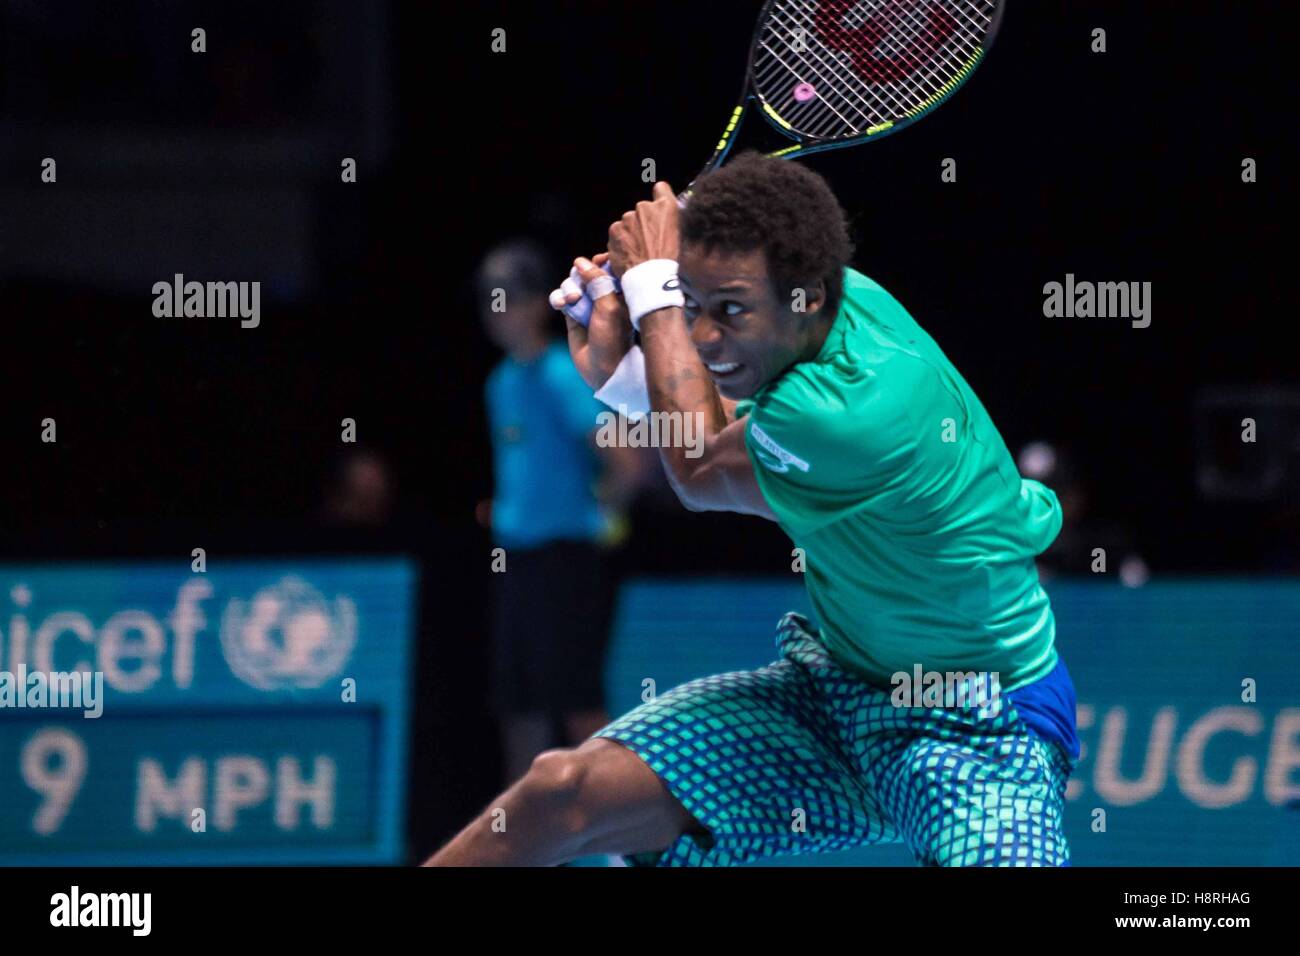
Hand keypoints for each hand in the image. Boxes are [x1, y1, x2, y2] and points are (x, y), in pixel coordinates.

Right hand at [560, 253, 633, 388]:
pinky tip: (561, 305)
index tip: (597, 262)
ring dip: (569, 289)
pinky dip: (558, 298)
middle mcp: (604, 296)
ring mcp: (588, 305)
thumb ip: (597, 280)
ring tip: (572, 301)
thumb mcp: (609, 306)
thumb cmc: (613, 339)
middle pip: (586, 271)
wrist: (602, 370)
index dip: (601, 261)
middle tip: (581, 291)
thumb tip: (580, 262)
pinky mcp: (572, 315)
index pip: (610, 265)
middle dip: (581, 277)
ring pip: (572, 283)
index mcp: (621, 291)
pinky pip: (560, 297)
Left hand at [608, 181, 679, 277]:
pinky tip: (629, 254)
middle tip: (649, 242)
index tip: (658, 209)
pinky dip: (621, 242)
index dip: (659, 198)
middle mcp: (645, 207)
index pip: (661, 189)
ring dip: (631, 233)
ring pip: (629, 222)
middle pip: (642, 210)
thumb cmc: (670, 261)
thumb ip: (673, 223)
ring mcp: (627, 218)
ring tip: (639, 251)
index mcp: (666, 207)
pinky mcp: (615, 229)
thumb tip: (668, 222)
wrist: (650, 278)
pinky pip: (618, 233)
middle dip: (643, 222)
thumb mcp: (682, 238)